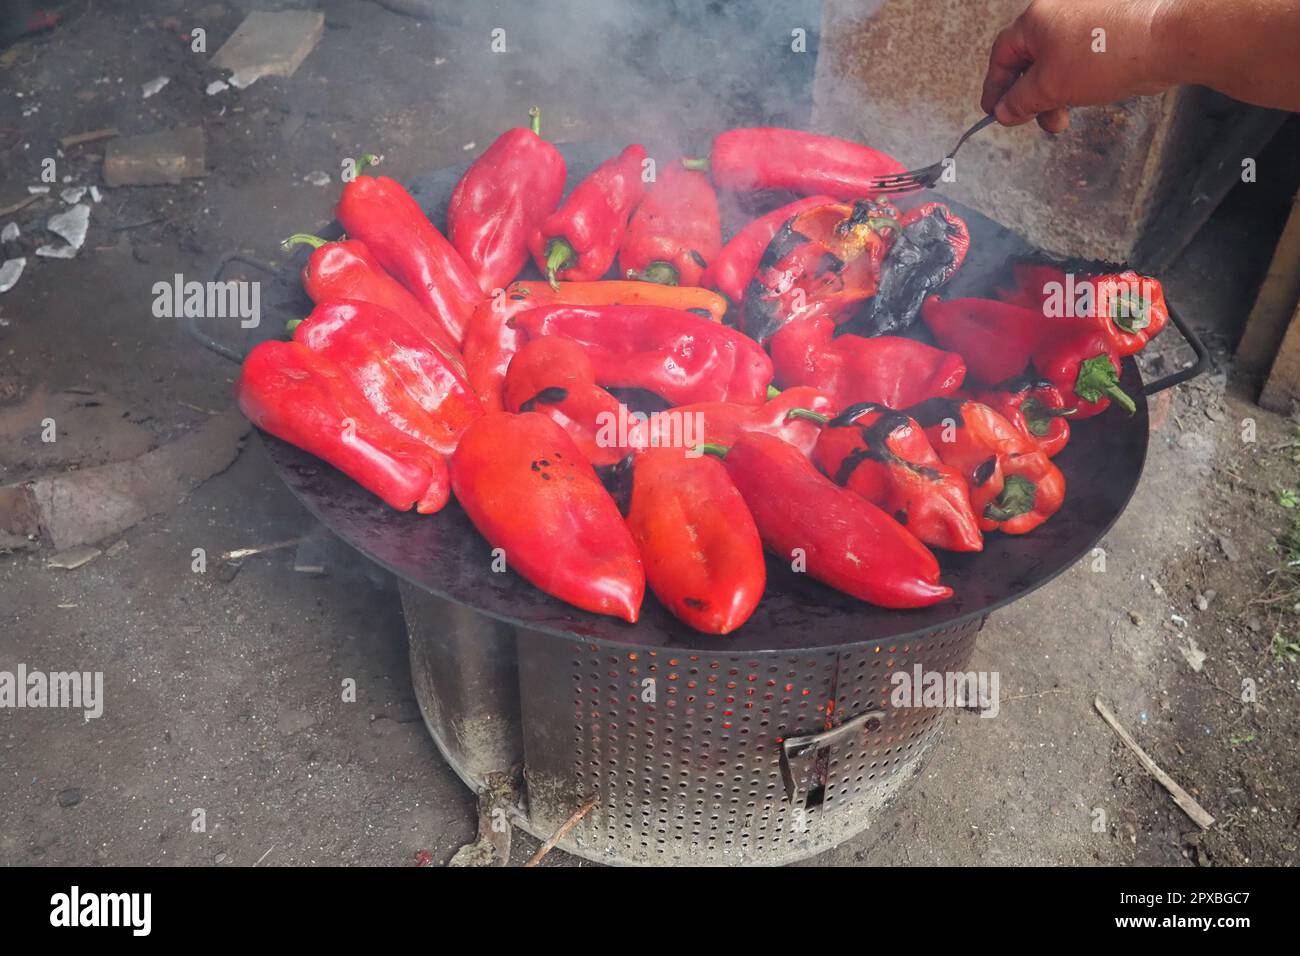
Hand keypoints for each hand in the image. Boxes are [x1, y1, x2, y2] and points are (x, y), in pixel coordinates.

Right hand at [980, 0, 1178, 132]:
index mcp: (1036, 19)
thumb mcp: (1049, 87)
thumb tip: (1004, 111)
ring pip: (1054, 62)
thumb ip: (1019, 101)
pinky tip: (1084, 97)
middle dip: (1029, 96)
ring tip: (1063, 117)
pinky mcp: (1108, 29)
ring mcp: (1085, 19)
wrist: (1165, 41)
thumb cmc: (1106, 55)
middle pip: (1029, 60)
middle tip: (1034, 121)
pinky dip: (1074, 82)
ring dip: (1053, 94)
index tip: (995, 113)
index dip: (996, 88)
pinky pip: (1078, 58)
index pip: (1002, 55)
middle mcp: (1058, 13)